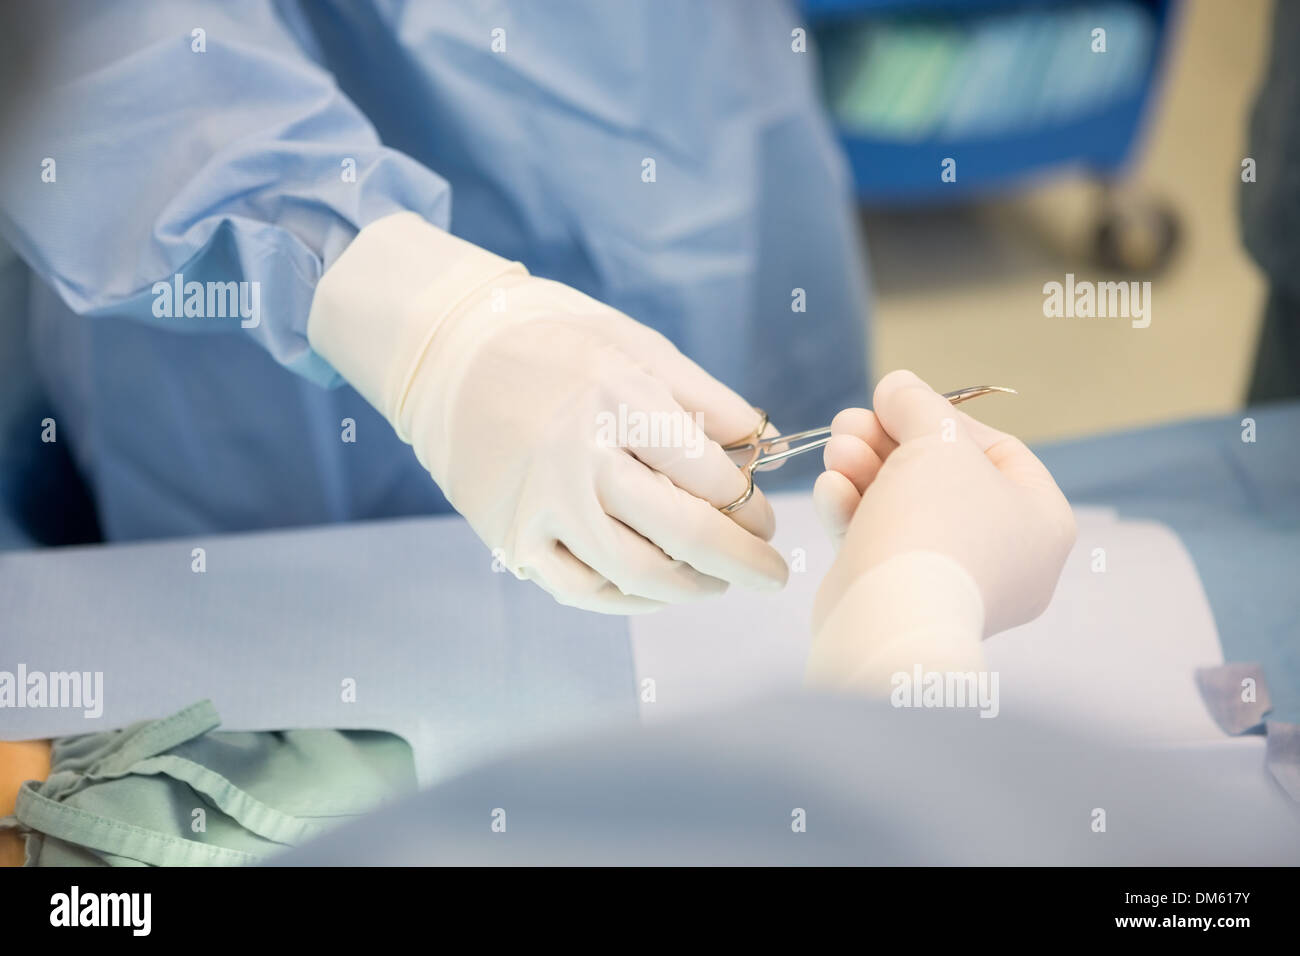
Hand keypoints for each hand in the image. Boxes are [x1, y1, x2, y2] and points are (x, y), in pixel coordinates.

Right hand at [405, 276, 787, 612]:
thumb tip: (767, 447)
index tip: (765, 519)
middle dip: (743, 563)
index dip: (753, 509)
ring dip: (691, 588)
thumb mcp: (638, 346)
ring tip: (717, 584)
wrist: (449, 355)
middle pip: (684, 534)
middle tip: (771, 576)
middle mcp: (581, 458)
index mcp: (621, 401)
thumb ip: (707, 400)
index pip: (712, 479)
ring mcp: (543, 504)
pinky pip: (582, 587)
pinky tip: (655, 589)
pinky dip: (628, 598)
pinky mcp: (512, 536)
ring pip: (636, 573)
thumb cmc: (555, 342)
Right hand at [812, 370, 1075, 638]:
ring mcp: (952, 583)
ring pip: (907, 509)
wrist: (889, 619)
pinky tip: (831, 487)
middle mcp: (1007, 558)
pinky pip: (883, 543)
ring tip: (836, 447)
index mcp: (1041, 522)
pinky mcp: (902, 600)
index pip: (1001, 451)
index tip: (900, 402)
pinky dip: (856, 511)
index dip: (945, 419)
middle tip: (851, 421)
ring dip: (865, 471)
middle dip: (890, 442)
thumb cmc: (936, 525)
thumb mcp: (935, 442)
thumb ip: (917, 405)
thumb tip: (898, 385)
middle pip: (944, 477)